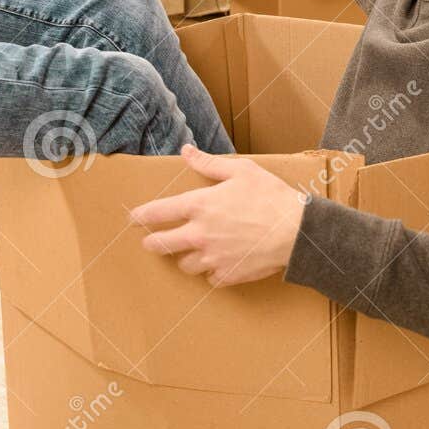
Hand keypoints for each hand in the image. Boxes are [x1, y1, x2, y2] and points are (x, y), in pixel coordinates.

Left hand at [130, 145, 306, 285]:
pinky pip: (209, 278)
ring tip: (189, 252)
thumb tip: (186, 150)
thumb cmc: (270, 197)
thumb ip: (208, 163)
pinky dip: (211, 272)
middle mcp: (199, 234)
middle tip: (149, 242)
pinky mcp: (227, 275)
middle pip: (161, 245)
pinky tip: (217, 264)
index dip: (142, 216)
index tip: (133, 218)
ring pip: (185, 264)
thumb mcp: (240, 171)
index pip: (158, 212)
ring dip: (185, 258)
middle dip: (151, 243)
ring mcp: (212, 257)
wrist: (296, 231)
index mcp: (199, 205)